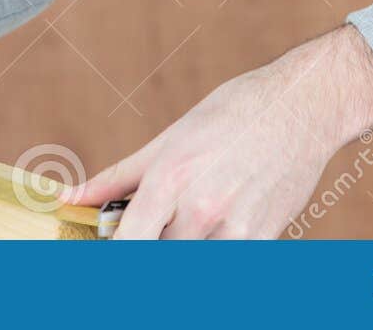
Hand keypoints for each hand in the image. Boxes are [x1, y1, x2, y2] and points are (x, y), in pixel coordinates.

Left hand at [64, 26, 372, 237]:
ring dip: (181, 249)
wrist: (300, 108)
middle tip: (154, 227)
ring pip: (190, 264)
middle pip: (155, 257)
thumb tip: (72, 197)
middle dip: (148, 247)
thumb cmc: (230, 115)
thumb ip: (117, 177)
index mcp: (169, 179)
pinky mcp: (264, 240)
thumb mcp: (167, 140)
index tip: (101, 260)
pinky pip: (227, 264)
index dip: (110, 260)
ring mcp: (234, 230)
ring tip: (185, 224)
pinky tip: (215, 230)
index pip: (126, 245)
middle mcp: (200, 210)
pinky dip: (213, 252)